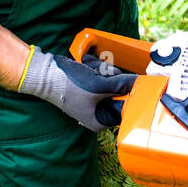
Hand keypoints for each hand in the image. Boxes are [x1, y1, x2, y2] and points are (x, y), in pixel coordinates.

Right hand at [19, 47, 135, 130]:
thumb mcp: (100, 85)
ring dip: (102, 70)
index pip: (127, 107)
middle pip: (120, 91)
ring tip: (88, 70)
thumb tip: (143, 83)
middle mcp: (98, 111)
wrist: (45, 72)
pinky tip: (85, 66)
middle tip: (97, 75)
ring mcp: (94, 98)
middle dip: (110, 78)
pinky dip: (95, 67)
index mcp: (101, 120)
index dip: (128, 92)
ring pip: (112, 79)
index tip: (126, 81)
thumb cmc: (68, 84)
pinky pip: (102, 74)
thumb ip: (123, 85)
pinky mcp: (90, 85)